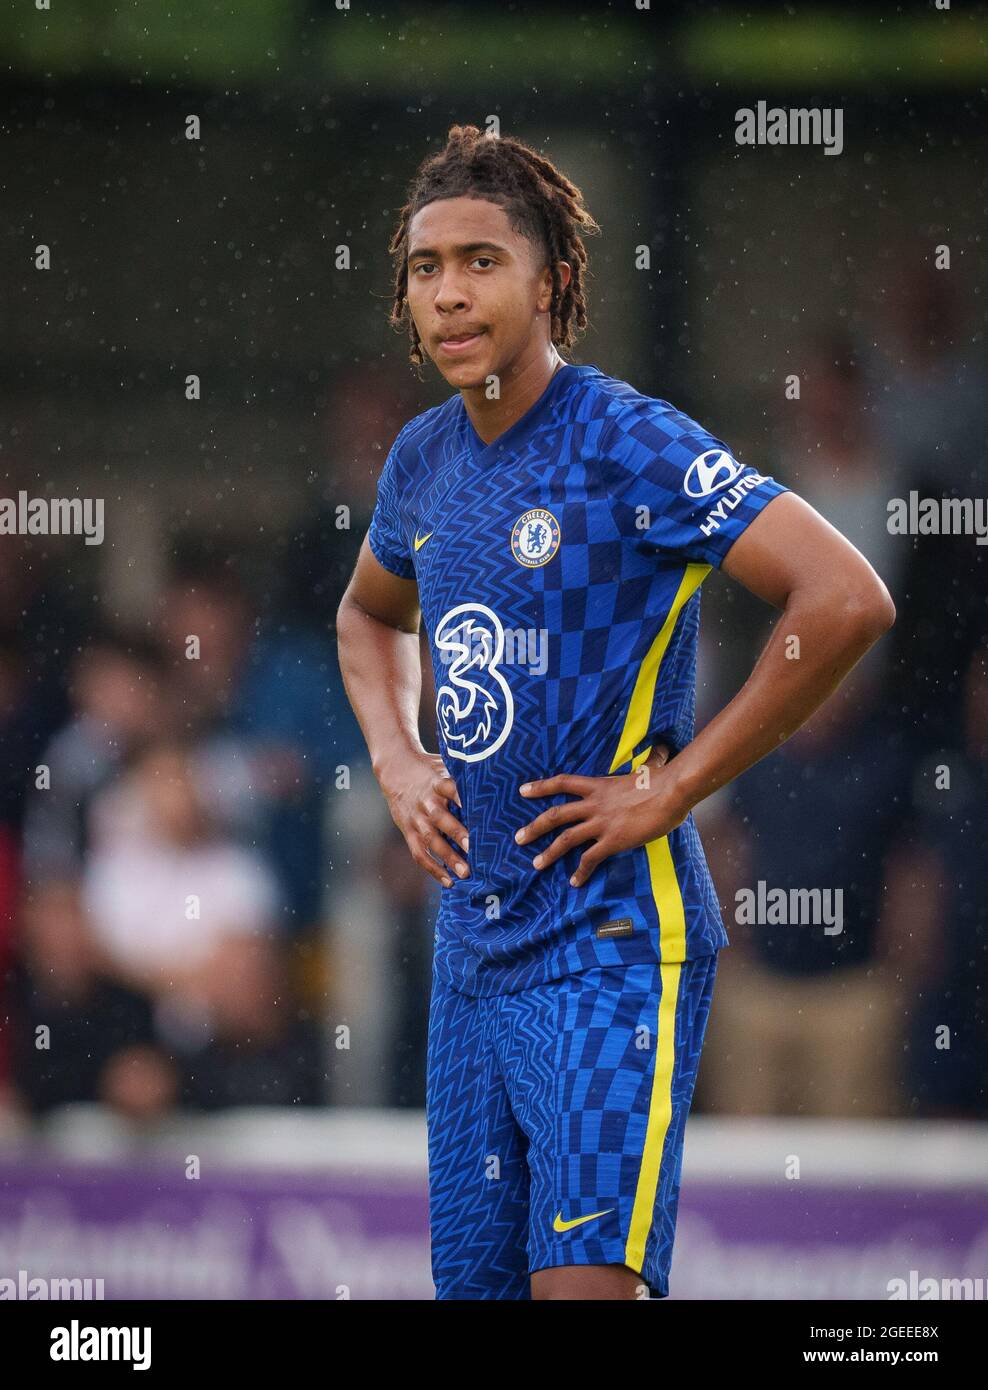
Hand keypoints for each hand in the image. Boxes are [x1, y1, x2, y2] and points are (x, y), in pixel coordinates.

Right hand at [379, 751, 468, 888]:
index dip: (460, 796)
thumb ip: (466, 777)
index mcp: (437, 782)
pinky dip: (433, 868)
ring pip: (430, 839)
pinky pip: (419, 853)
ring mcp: (416, 818)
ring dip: (447, 857)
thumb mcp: (446, 765)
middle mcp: (426, 802)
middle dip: (457, 833)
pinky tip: (448, 881)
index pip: (449, 787)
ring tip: (465, 872)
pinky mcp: (409, 831)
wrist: (396, 769)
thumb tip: (501, 782)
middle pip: (441, 818)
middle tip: (474, 848)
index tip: (478, 806)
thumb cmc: (432, 770)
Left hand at [514, 744, 690, 887]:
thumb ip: (647, 765)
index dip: (541, 786)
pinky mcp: (612, 840)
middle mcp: (594, 804)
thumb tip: (661, 751)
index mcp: (599, 785)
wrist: (671, 791)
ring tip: (536, 864)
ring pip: (566, 839)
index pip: (562, 782)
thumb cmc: (664, 780)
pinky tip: (575, 881)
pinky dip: (581, 871)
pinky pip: (590, 858)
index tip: (522, 791)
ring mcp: (601, 823)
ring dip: (549, 853)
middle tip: (518, 838)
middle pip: (556, 815)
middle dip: (534, 827)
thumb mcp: (647, 770)